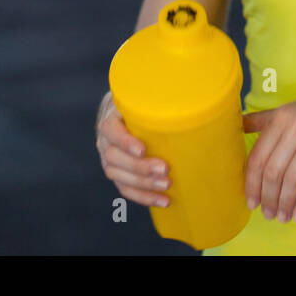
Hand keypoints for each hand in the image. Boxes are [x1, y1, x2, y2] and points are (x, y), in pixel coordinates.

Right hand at [95, 91, 170, 207]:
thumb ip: (157, 98)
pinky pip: (125, 189)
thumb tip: (191, 97)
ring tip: (166, 185)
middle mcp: (105, 140)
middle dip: (140, 168)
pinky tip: (162, 200)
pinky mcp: (117, 173)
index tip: (143, 149)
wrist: (125, 111)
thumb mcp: (143, 95)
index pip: (111, 130)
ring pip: (119, 176)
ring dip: (144, 185)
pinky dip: (144, 197)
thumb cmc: (140, 102)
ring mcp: (109, 158)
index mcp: (110, 117)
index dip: (125, 142)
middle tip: (165, 169)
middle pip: (114, 158)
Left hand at [243, 83, 295, 223]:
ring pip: (293, 178)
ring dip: (284, 203)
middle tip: (267, 214)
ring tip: (282, 217)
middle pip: (273, 169)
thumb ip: (269, 118)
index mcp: (283, 115)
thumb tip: (238, 125)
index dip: (251, 182)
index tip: (250, 201)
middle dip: (267, 197)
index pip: (258, 155)